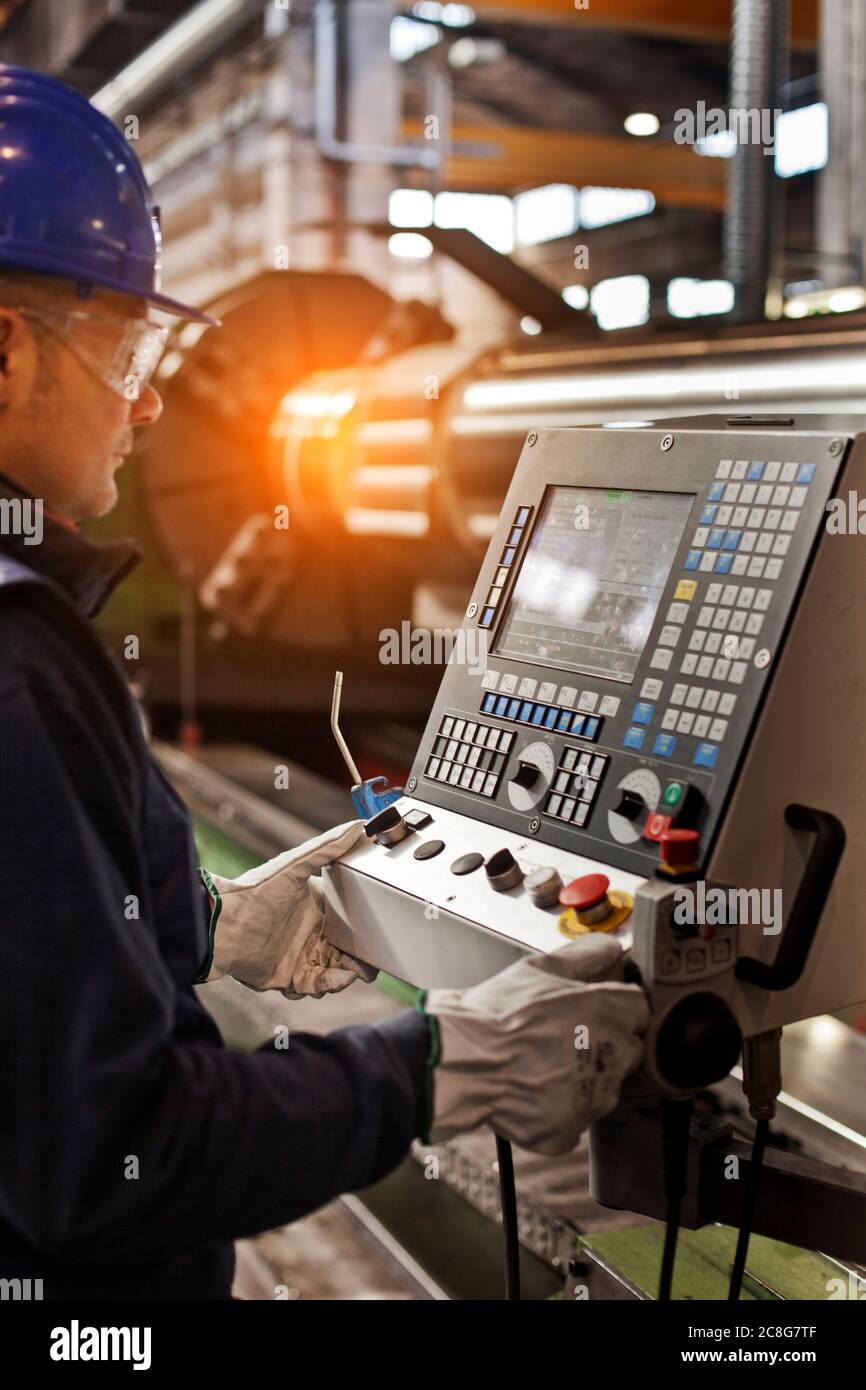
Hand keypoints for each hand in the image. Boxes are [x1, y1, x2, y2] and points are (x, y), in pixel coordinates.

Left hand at [201, 820, 376, 998]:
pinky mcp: (288, 977)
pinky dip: (329, 984)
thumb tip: (358, 827)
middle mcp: (310, 932)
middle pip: (347, 950)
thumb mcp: (294, 866)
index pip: (351, 921)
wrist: (221, 927)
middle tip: (372, 964)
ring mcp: (299, 955)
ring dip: (347, 973)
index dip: (366, 930)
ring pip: (335, 970)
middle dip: (361, 959)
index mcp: (317, 907)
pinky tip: (338, 978)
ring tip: (352, 971)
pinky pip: (316, 985)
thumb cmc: (254, 892)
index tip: (381, 935)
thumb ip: (327, 848)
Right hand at [423, 936, 648, 1154]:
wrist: (459, 1060)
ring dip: (583, 1079)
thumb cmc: (496, 1013)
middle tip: (563, 1039)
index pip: (639, 1009)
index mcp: (609, 1010)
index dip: (615, 1009)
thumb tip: (612, 946)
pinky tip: (533, 1090)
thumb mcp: (541, 969)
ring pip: (603, 1088)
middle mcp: (611, 1056)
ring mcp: (593, 1098)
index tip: (593, 1013)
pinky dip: (559, 1109)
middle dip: (603, 1045)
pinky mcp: (571, 1130)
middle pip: (626, 1050)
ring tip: (542, 1065)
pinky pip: (574, 1120)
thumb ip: (586, 955)